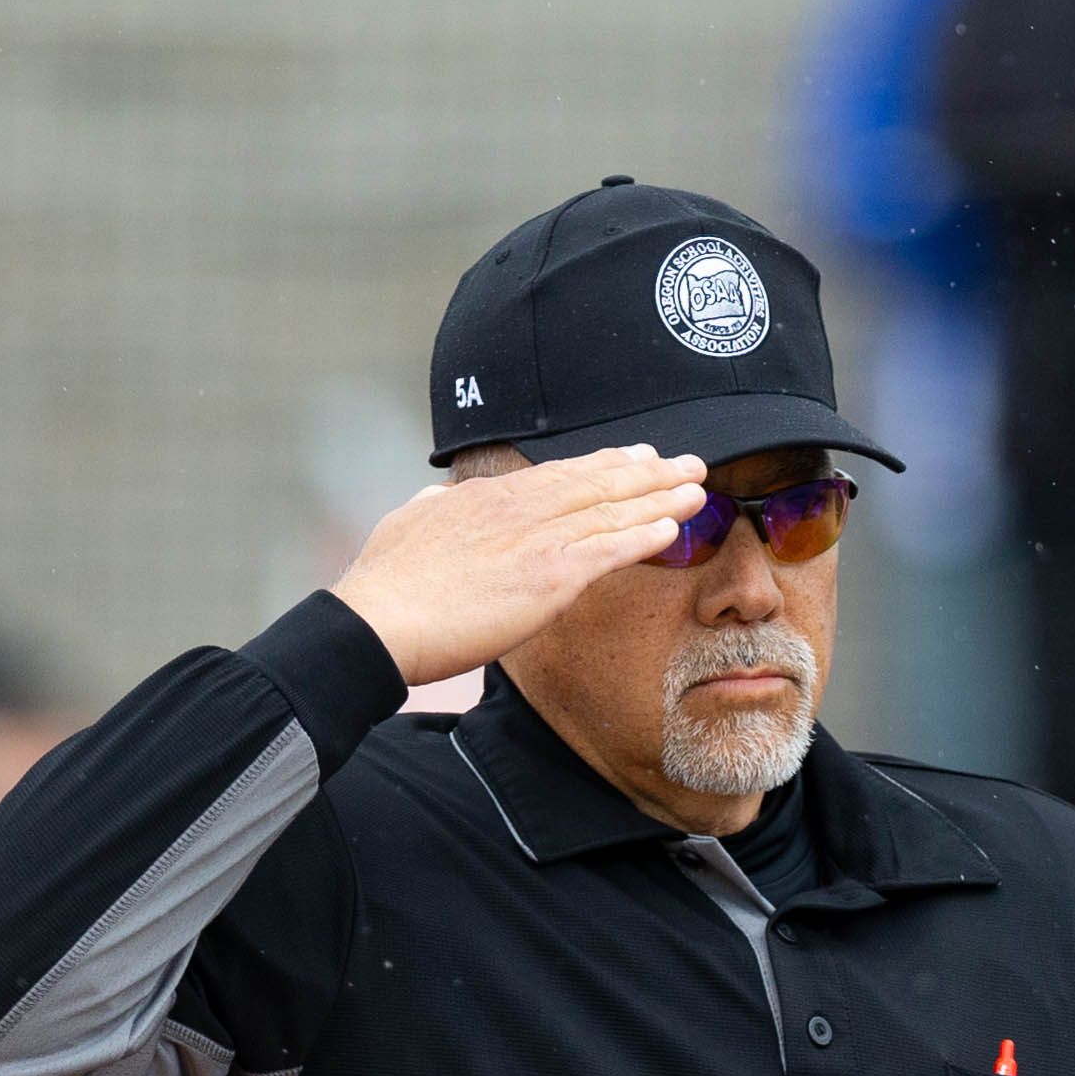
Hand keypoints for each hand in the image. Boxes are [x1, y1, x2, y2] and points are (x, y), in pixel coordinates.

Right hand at [325, 447, 705, 691]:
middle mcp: (519, 508)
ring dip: (659, 497)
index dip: (604, 464)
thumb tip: (440, 493)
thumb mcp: (408, 522)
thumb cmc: (386, 584)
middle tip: (686, 461)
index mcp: (488, 498)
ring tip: (696, 487)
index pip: (559, 474)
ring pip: (611, 510)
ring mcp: (536, 539)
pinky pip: (608, 550)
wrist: (378, 620)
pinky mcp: (547, 577)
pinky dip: (643, 535)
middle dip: (647, 471)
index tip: (635, 455)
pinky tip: (672, 527)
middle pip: (596, 483)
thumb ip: (433, 505)